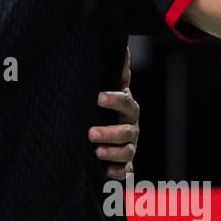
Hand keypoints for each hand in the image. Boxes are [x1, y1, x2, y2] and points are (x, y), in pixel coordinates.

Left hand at [90, 46, 138, 179]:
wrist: (106, 137)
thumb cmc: (105, 110)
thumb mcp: (108, 91)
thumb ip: (116, 74)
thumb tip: (123, 47)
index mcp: (126, 109)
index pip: (125, 102)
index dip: (114, 100)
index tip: (98, 97)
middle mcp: (131, 128)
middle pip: (127, 130)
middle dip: (110, 132)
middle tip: (90, 133)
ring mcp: (130, 147)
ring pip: (127, 151)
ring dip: (112, 152)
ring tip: (95, 151)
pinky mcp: (124, 166)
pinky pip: (125, 172)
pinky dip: (117, 172)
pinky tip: (105, 172)